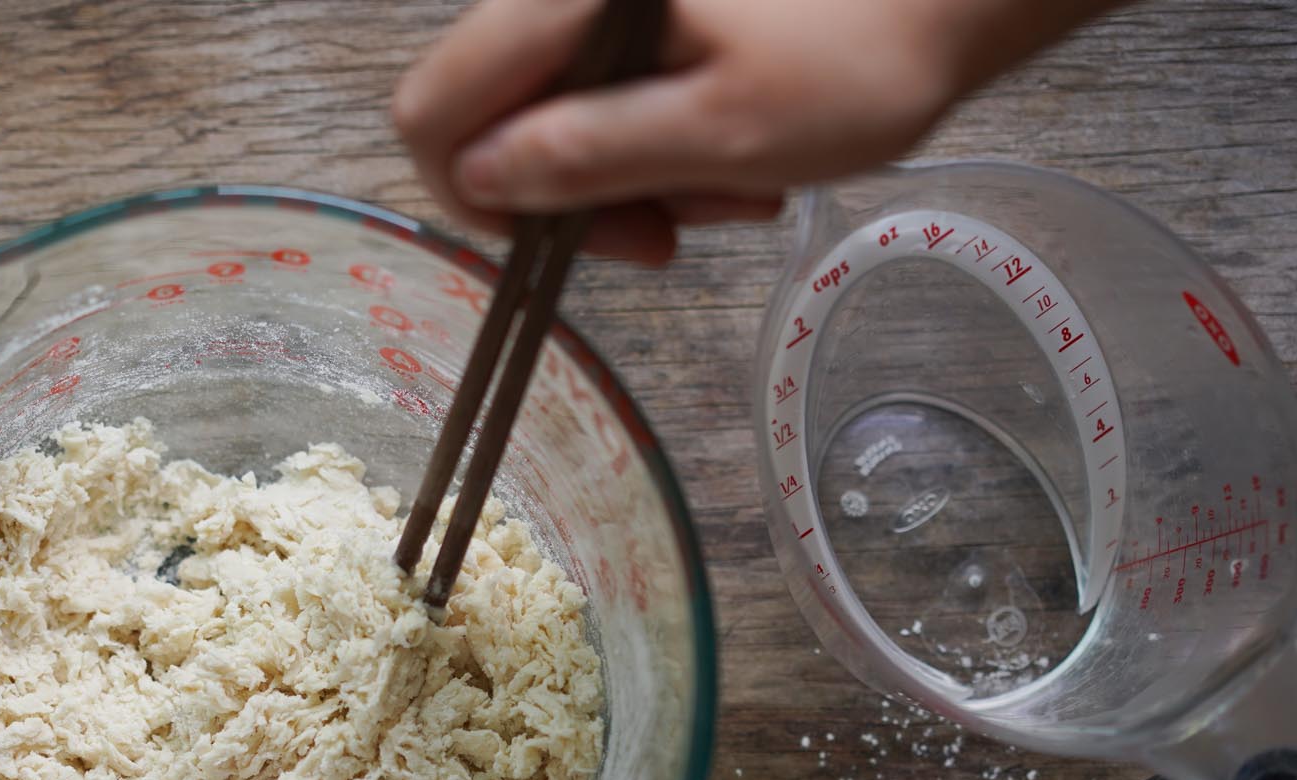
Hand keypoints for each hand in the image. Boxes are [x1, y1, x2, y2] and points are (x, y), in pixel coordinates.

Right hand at [393, 0, 1116, 261]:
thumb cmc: (861, 55)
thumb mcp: (720, 130)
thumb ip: (588, 156)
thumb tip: (482, 183)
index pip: (434, 104)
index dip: (473, 194)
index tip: (561, 240)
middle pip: (493, 113)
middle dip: (572, 192)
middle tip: (667, 237)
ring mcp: (610, 4)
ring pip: (558, 112)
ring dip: (630, 175)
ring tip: (731, 192)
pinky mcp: (647, 14)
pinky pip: (613, 93)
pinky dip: (660, 141)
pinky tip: (735, 159)